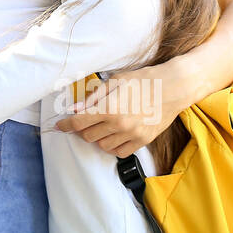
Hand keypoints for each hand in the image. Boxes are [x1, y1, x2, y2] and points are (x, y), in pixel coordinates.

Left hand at [53, 64, 177, 156]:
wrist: (172, 88)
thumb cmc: (143, 80)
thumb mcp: (114, 82)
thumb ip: (93, 98)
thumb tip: (74, 109)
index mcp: (109, 108)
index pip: (79, 122)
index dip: (66, 125)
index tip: (60, 125)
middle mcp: (119, 125)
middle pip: (88, 136)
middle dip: (82, 128)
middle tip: (86, 119)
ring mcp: (132, 135)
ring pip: (102, 145)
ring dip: (98, 136)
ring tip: (103, 124)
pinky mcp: (142, 141)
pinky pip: (119, 152)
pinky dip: (112, 146)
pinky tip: (114, 135)